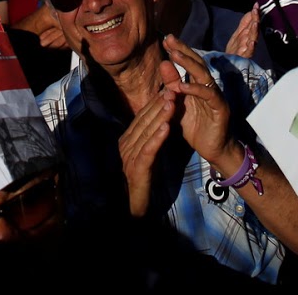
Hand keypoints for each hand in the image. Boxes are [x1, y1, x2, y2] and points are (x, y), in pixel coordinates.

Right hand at [117, 90, 177, 216]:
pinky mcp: (137, 169)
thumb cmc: (146, 179)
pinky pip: (149, 150)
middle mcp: (125, 146)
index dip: (154, 103)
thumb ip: (152, 136)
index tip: (168, 90)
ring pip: (146, 133)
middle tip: (171, 90)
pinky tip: (167, 127)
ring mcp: (129, 158)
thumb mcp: (149, 153)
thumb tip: (163, 117)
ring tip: (171, 103)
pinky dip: (158, 137)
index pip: (141, 118)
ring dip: (160, 117)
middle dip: (158, 105)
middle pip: (143, 122)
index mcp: (127, 141)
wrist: (138, 206)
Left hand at [161, 35, 233, 168]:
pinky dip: (195, 89)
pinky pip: (209, 95)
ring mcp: (216, 96)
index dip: (179, 50)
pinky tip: (182, 86)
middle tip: (169, 39)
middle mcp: (209, 87)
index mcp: (199, 85)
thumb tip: (163, 63)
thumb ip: (172, 86)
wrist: (213, 150)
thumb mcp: (179, 105)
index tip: (165, 39)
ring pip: (203, 75)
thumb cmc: (196, 127)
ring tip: (174, 54)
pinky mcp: (221, 109)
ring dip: (188, 64)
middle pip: (197, 63)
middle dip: (183, 50)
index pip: (190, 62)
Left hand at [225, 6, 260, 59]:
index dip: (254, 13)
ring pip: (253, 38)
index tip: (256, 5)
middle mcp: (249, 39)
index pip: (252, 21)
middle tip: (256, 11)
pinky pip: (249, 52)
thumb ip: (245, 21)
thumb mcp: (239, 32)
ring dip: (254, 31)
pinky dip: (251, 47)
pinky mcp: (244, 56)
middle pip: (253, 28)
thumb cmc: (236, 47)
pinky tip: (253, 42)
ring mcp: (247, 47)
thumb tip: (252, 10)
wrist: (228, 63)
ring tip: (255, 23)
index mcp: (247, 33)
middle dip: (255, 19)